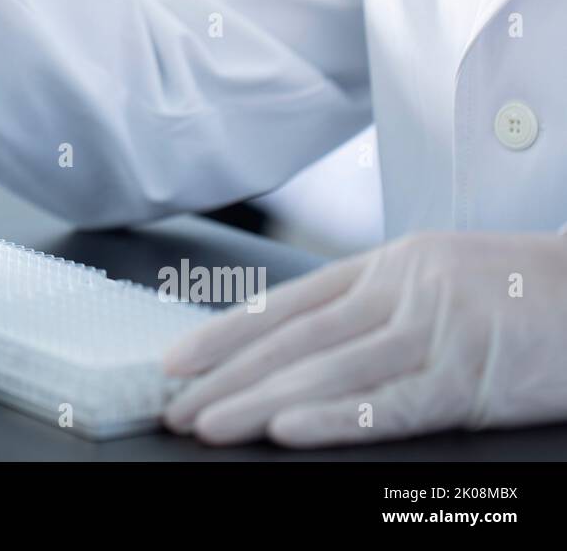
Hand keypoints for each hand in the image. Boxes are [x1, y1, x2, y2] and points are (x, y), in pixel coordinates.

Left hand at [161, 231, 566, 446]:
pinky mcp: (470, 376)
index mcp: (386, 266)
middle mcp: (400, 291)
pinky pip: (390, 403)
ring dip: (259, 401)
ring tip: (209, 425)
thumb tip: (295, 346)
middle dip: (226, 376)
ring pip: (327, 371)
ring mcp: (434, 331)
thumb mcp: (436, 277)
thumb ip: (371, 306)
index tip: (175, 361)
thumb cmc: (520, 290)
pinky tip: (287, 430)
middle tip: (174, 406)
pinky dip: (334, 417)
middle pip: (294, 340)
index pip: (286, 303)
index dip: (225, 333)